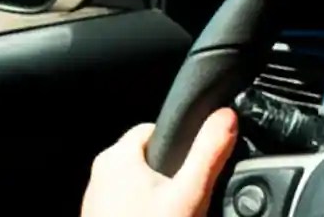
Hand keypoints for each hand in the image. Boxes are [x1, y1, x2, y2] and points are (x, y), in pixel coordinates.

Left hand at [82, 108, 238, 216]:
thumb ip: (208, 153)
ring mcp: (96, 201)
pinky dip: (145, 214)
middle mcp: (100, 174)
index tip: (196, 166)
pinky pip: (128, 208)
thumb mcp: (188, 194)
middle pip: (149, 160)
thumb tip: (227, 116)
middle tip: (189, 199)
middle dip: (171, 177)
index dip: (182, 144)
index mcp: (117, 156)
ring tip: (176, 216)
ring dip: (158, 199)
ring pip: (138, 187)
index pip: (156, 130)